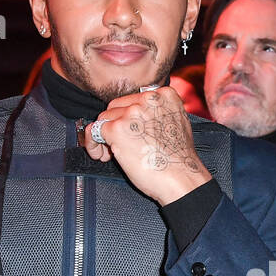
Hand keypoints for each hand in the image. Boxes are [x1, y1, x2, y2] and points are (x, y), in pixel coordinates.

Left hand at [83, 86, 209, 205]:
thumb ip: (159, 115)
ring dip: (105, 136)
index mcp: (165, 95)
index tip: (133, 134)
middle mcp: (148, 99)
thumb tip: (137, 118)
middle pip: (117, 107)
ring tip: (112, 154)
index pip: (134, 100)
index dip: (129, 118)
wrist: (181, 180)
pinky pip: (94, 130)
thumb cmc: (179, 161)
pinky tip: (101, 155)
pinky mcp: (117, 129)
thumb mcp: (177, 125)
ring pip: (105, 118)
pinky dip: (93, 144)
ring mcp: (132, 113)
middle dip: (116, 125)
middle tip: (123, 146)